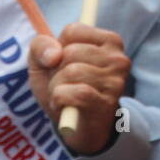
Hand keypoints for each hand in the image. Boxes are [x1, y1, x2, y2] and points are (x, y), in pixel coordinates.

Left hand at [28, 22, 128, 155]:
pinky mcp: (106, 102)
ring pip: (71, 72)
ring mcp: (115, 81)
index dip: (58, 49)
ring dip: (57, 87)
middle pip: (71, 52)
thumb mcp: (44, 62)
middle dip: (56, 71)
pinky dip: (59, 100)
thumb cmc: (63, 88)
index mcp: (110, 41)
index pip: (72, 31)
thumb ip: (41, 46)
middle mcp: (118, 58)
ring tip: (65, 96)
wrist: (76, 128)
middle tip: (65, 84)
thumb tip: (54, 55)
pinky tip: (65, 107)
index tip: (64, 63)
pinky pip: (72, 93)